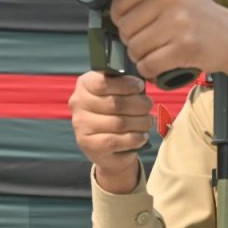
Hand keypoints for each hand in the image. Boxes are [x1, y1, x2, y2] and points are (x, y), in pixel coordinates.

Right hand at [68, 71, 152, 193]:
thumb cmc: (116, 110)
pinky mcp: (88, 145)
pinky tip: (142, 136)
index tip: (140, 86)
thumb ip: (125, 84)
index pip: (104, 82)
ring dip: (140, 122)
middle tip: (149, 106)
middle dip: (139, 105)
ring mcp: (81, 126)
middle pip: (115, 103)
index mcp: (84, 84)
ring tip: (148, 121)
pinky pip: (116, 141)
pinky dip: (134, 139)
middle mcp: (78, 103)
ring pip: (118, 123)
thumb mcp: (118, 91)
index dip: (126, 84)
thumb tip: (140, 83)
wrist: (108, 143)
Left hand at [111, 0, 227, 95]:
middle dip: (133, 39)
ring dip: (141, 56)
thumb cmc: (199, 8)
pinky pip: (148, 65)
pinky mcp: (184, 47)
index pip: (119, 4)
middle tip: (150, 38)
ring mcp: (178, 22)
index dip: (123, 18)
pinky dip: (150, 69)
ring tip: (157, 49)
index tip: (139, 21)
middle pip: (125, 29)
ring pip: (134, 48)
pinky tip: (161, 63)